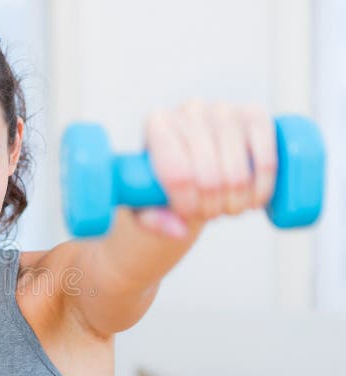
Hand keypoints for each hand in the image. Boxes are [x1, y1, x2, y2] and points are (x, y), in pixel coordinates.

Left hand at [135, 99, 277, 238]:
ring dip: (237, 201)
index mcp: (157, 123)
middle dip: (211, 207)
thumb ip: (151, 221)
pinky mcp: (255, 115)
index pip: (177, 172)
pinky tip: (255, 200)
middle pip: (209, 175)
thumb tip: (179, 230)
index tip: (187, 214)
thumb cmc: (162, 185)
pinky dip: (263, 185)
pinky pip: (266, 156)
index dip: (187, 203)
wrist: (192, 165)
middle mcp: (190, 109)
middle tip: (209, 214)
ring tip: (229, 209)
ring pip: (238, 170)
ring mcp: (225, 109)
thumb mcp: (145, 205)